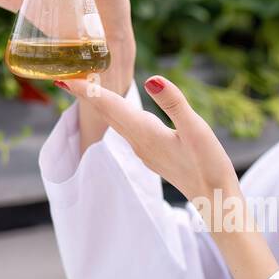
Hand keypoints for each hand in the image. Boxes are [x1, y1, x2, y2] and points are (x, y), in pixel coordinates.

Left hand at [56, 73, 278, 278]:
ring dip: (100, 105)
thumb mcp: (196, 129)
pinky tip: (118, 112)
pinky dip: (116, 115)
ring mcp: (144, 151)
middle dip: (86, 96)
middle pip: (106, 114)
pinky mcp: (153, 154)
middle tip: (64, 77)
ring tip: (86, 89)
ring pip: (115, 122)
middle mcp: (139, 143)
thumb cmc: (209, 166)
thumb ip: (174, 103)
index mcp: (145, 133)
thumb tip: (151, 79)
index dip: (86, 91)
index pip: (109, 106)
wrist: (216, 201)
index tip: (62, 78)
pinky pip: (127, 129)